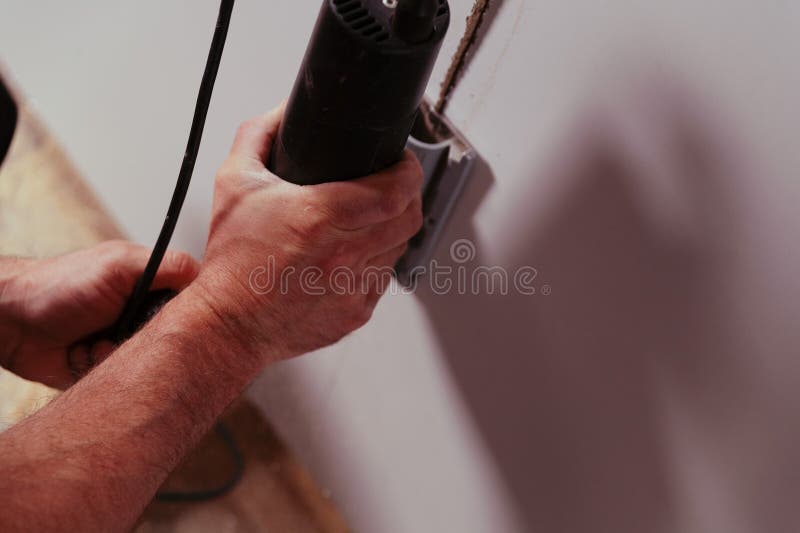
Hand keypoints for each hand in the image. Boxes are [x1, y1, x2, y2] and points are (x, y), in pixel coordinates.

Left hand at [1, 241, 198, 388]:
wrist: (11, 322)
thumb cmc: (58, 286)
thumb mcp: (117, 265)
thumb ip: (166, 266)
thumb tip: (207, 272)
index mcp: (153, 286)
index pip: (195, 301)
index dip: (197, 314)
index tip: (188, 321)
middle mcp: (144, 316)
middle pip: (177, 337)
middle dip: (155, 339)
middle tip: (130, 330)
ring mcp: (126, 344)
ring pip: (154, 364)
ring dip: (124, 355)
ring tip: (96, 342)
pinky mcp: (110, 370)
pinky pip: (127, 382)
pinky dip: (105, 370)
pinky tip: (83, 355)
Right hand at [190, 103, 423, 361]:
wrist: (229, 323)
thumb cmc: (233, 262)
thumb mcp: (234, 183)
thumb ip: (259, 135)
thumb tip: (285, 112)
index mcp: (321, 217)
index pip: (398, 189)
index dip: (409, 170)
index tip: (402, 163)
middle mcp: (345, 254)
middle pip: (410, 217)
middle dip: (409, 195)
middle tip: (394, 186)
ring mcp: (354, 287)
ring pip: (399, 248)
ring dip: (392, 229)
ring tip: (368, 220)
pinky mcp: (357, 312)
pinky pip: (383, 279)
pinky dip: (375, 262)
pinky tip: (351, 256)